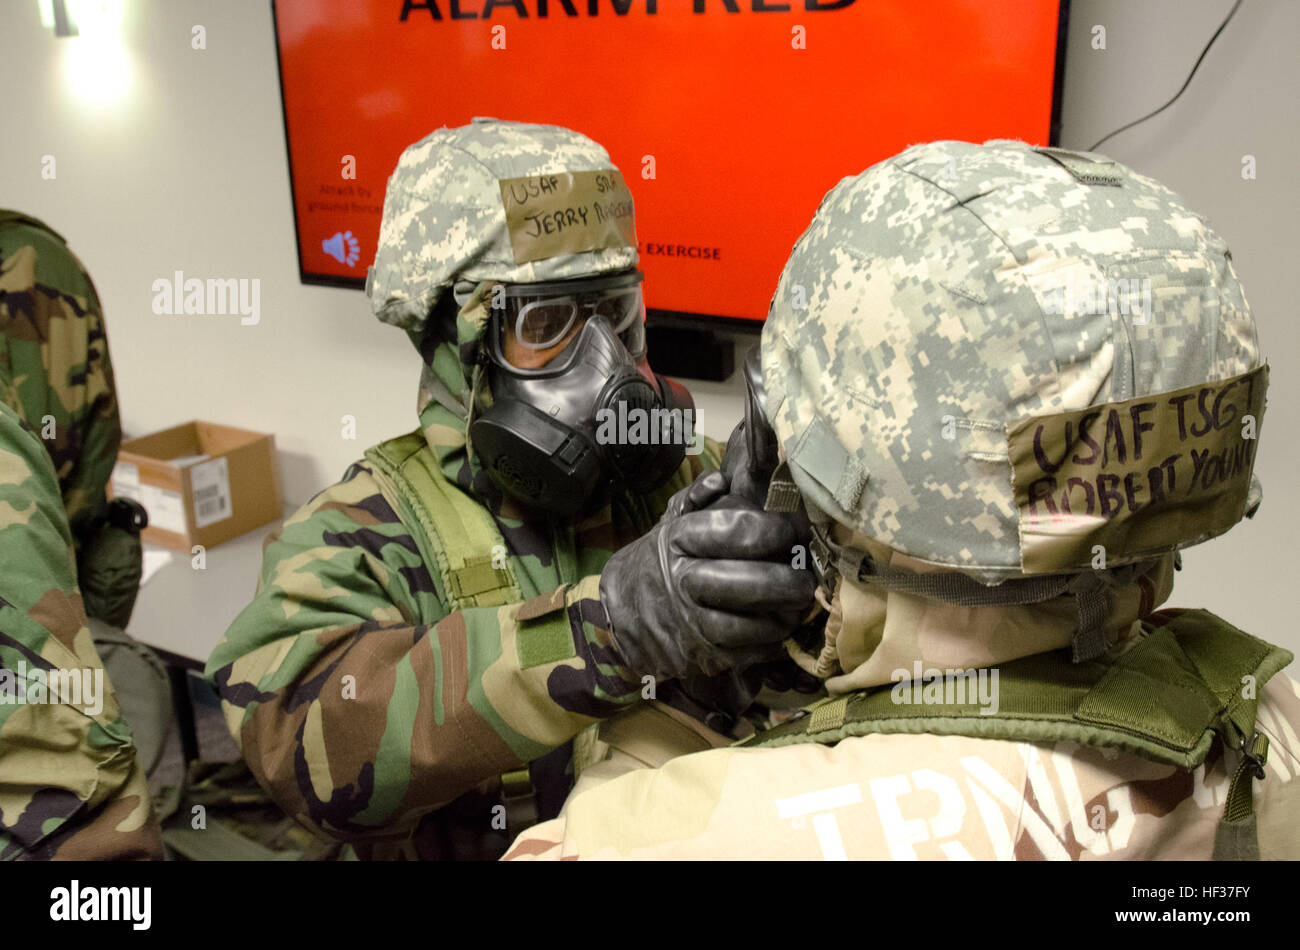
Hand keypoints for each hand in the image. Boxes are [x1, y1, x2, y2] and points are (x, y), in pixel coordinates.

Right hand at [599, 473, 816, 679]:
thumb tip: (721, 481)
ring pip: (745, 625)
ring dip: (781, 616)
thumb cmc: (666, 555)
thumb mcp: (676, 518)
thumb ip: (702, 494)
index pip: (730, 532)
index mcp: (679, 538)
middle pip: (741, 583)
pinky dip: (771, 644)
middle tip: (808, 577)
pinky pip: (744, 653)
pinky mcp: (701, 654)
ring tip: (800, 604)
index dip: (771, 530)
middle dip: (784, 581)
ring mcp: (690, 621)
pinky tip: (782, 628)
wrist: (625, 608)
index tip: (794, 529)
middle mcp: (682, 579)